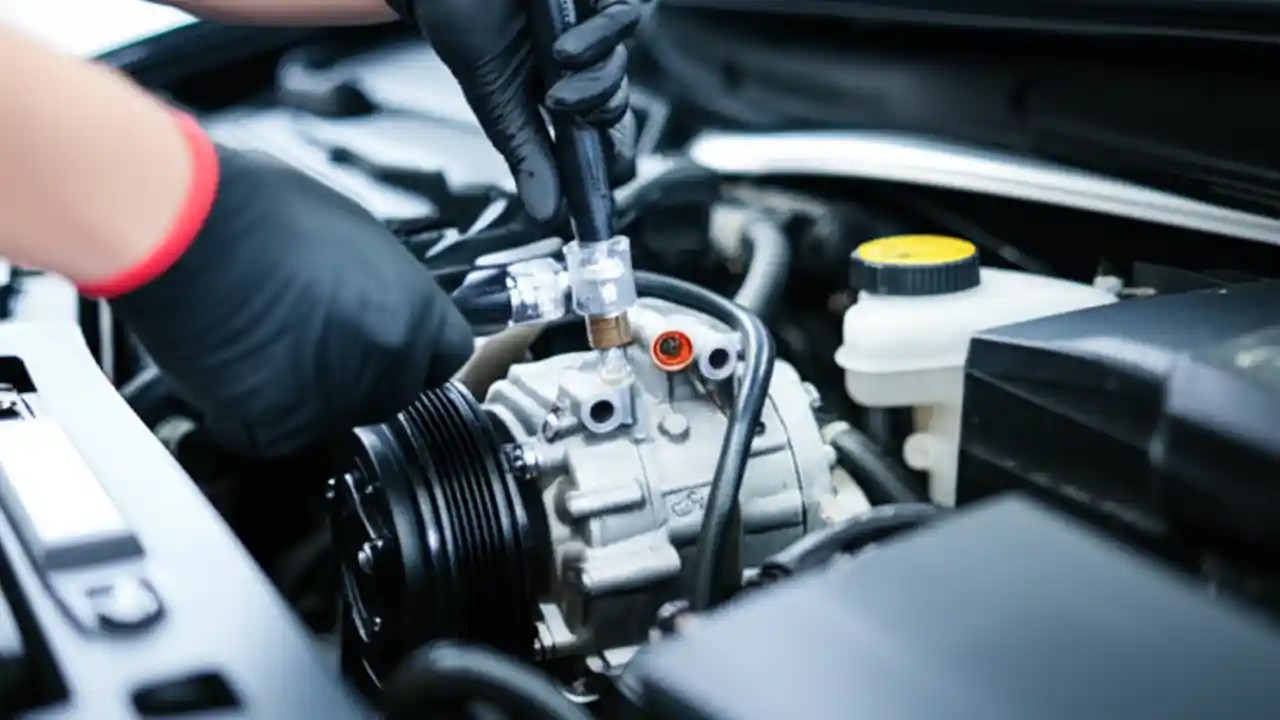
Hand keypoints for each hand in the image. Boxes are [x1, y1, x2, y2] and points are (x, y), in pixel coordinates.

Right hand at [113, 146, 472, 456]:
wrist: (181, 227)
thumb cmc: (252, 210)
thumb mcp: (351, 236)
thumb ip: (380, 286)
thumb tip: (378, 303)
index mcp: (413, 309)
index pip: (445, 357)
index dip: (415, 353)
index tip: (391, 349)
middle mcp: (386, 360)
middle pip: (394, 394)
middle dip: (360, 377)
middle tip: (309, 342)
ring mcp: (334, 399)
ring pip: (334, 419)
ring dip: (305, 396)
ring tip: (263, 342)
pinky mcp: (276, 425)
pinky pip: (274, 435)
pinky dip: (250, 413)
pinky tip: (234, 364)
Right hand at [389, 0, 639, 222]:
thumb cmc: (457, 10)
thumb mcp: (491, 93)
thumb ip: (524, 150)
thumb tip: (545, 212)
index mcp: (551, 87)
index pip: (596, 136)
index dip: (603, 162)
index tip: (595, 192)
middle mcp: (577, 57)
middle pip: (615, 107)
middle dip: (593, 116)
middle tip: (559, 108)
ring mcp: (590, 21)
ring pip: (622, 68)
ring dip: (594, 82)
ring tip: (557, 72)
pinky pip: (628, 16)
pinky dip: (602, 36)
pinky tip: (565, 46)